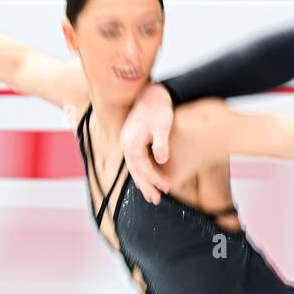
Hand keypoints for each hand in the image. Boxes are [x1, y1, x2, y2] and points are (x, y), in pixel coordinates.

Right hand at [121, 83, 174, 202]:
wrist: (152, 93)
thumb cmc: (158, 108)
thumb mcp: (162, 125)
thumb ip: (161, 144)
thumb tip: (160, 161)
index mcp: (131, 144)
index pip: (143, 169)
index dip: (156, 180)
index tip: (167, 188)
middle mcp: (126, 145)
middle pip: (135, 172)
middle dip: (146, 187)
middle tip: (157, 200)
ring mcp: (127, 143)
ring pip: (134, 168)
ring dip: (143, 182)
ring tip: (152, 195)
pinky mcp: (131, 140)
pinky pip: (136, 161)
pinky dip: (142, 172)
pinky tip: (148, 177)